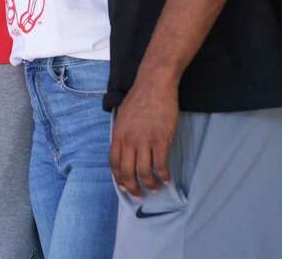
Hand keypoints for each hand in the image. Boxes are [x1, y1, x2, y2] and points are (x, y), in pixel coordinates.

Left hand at [110, 76, 178, 197]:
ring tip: (155, 189)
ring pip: (144, 172)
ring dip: (150, 184)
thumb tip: (124, 149)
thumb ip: (122, 134)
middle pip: (127, 172)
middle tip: (139, 196)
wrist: (154, 85)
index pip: (114, 163)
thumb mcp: (123, 116)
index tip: (125, 186)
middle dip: (132, 188)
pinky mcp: (161, 140)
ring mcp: (144, 141)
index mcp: (118, 135)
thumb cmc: (140, 98)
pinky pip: (161, 165)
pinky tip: (167, 180)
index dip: (119, 178)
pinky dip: (164, 176)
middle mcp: (128, 140)